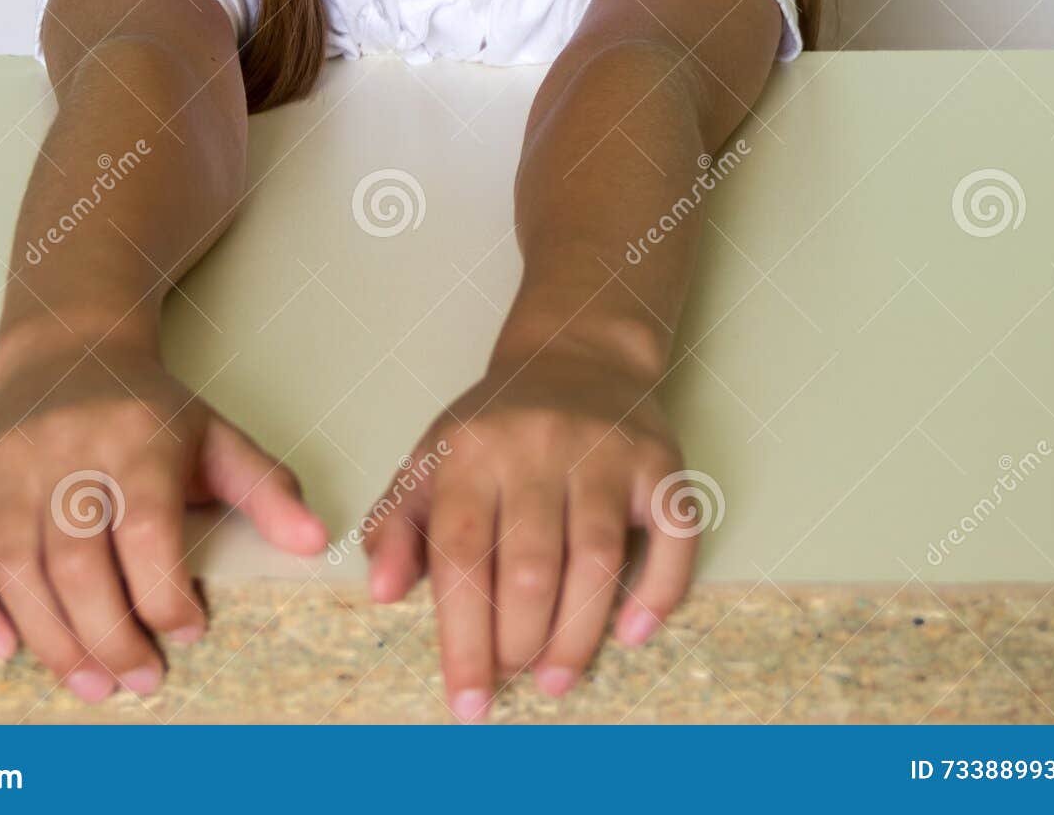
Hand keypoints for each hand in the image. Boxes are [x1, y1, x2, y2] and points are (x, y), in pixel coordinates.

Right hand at [0, 337, 326, 701]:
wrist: (69, 350)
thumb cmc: (150, 410)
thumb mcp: (217, 436)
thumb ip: (267, 489)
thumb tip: (316, 541)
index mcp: (137, 439)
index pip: (147, 534)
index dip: (166, 596)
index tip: (190, 632)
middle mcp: (65, 451)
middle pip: (79, 564)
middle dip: (111, 637)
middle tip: (140, 682)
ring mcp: (6, 466)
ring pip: (18, 569)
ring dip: (52, 640)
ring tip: (91, 683)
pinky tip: (5, 647)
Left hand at [361, 339, 699, 720]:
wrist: (578, 353)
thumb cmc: (496, 425)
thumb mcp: (431, 457)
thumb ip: (396, 523)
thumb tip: (382, 592)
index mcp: (473, 450)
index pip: (462, 555)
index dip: (462, 637)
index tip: (466, 701)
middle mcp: (541, 446)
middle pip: (530, 567)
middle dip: (518, 643)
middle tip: (512, 680)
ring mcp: (607, 452)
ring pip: (596, 560)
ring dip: (577, 635)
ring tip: (557, 680)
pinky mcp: (662, 461)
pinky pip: (672, 536)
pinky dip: (657, 592)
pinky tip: (631, 633)